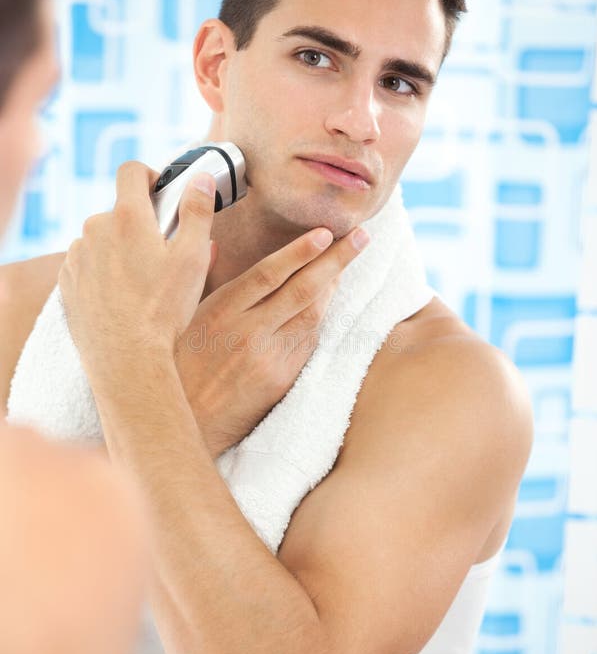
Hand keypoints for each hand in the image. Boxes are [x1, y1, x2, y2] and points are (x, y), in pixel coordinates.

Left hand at [58, 161, 217, 388]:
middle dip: (142, 223)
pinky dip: (104, 272)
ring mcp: (78, 256)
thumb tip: (201, 179)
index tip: (163, 196)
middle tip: (165, 253)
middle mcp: (95, 229)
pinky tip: (123, 297)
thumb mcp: (193, 258)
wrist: (126, 359)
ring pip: (103, 238)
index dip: (150, 176)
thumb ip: (198, 212)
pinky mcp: (68, 282)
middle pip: (120, 210)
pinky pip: (87, 264)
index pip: (131, 171)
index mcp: (128, 217)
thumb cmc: (163, 311)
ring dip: (121, 248)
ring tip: (144, 282)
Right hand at [174, 225, 369, 458]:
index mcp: (220, 311)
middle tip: (362, 237)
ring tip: (347, 264)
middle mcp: (247, 332)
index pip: (268, 274)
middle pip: (302, 291)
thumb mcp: (179, 317)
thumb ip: (200, 278)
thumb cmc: (177, 364)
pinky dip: (320, 320)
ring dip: (333, 288)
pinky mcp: (280, 381)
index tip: (325, 232)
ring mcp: (268, 358)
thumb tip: (211, 243)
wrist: (185, 420)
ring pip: (312, 316)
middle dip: (335, 260)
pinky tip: (327, 302)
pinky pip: (308, 343)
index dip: (299, 251)